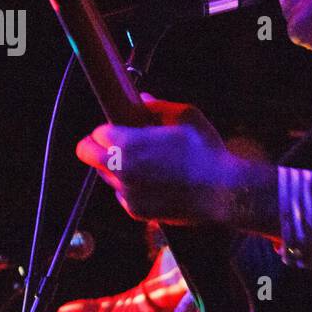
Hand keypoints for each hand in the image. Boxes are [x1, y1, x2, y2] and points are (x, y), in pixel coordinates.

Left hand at [75, 94, 234, 223]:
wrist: (223, 191)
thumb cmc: (207, 151)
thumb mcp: (187, 117)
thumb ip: (158, 107)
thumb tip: (142, 101)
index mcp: (129, 143)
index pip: (98, 132)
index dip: (108, 128)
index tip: (117, 128)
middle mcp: (121, 169)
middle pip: (87, 155)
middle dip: (96, 147)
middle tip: (112, 144)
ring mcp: (127, 192)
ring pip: (106, 175)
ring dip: (117, 167)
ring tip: (144, 164)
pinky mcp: (135, 210)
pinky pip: (123, 194)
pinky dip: (131, 187)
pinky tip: (155, 181)